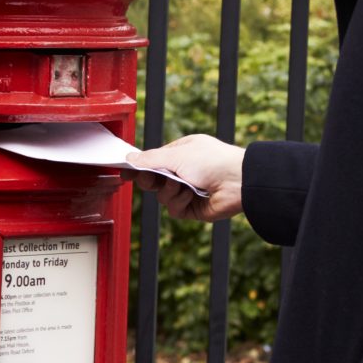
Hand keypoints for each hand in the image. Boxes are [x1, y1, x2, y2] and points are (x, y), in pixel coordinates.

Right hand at [125, 133, 245, 221]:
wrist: (237, 182)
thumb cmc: (212, 161)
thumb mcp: (177, 155)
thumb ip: (150, 159)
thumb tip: (130, 157)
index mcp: (181, 153)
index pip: (153, 161)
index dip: (139, 167)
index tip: (125, 171)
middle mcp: (184, 171)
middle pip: (154, 180)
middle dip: (152, 180)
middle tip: (152, 179)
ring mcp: (189, 190)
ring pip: (162, 196)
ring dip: (170, 192)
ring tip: (183, 186)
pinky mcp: (193, 208)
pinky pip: (174, 209)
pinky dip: (179, 203)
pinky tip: (190, 196)